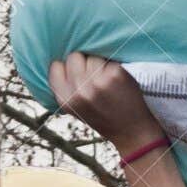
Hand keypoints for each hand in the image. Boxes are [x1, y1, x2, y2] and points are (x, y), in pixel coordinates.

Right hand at [48, 53, 163, 154]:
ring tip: (106, 80)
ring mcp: (98, 82)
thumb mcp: (76, 108)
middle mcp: (79, 91)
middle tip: (94, 76)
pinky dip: (113, 66)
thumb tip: (62, 62)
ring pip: (92, 56)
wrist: (131, 131)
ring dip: (99, 64)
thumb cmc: (104, 117)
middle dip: (83, 63)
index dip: (67, 68)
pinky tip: (117, 80)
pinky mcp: (115, 75)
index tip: (77, 74)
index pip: (56, 66)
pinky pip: (109, 59)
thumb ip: (67, 88)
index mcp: (66, 100)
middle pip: (73, 57)